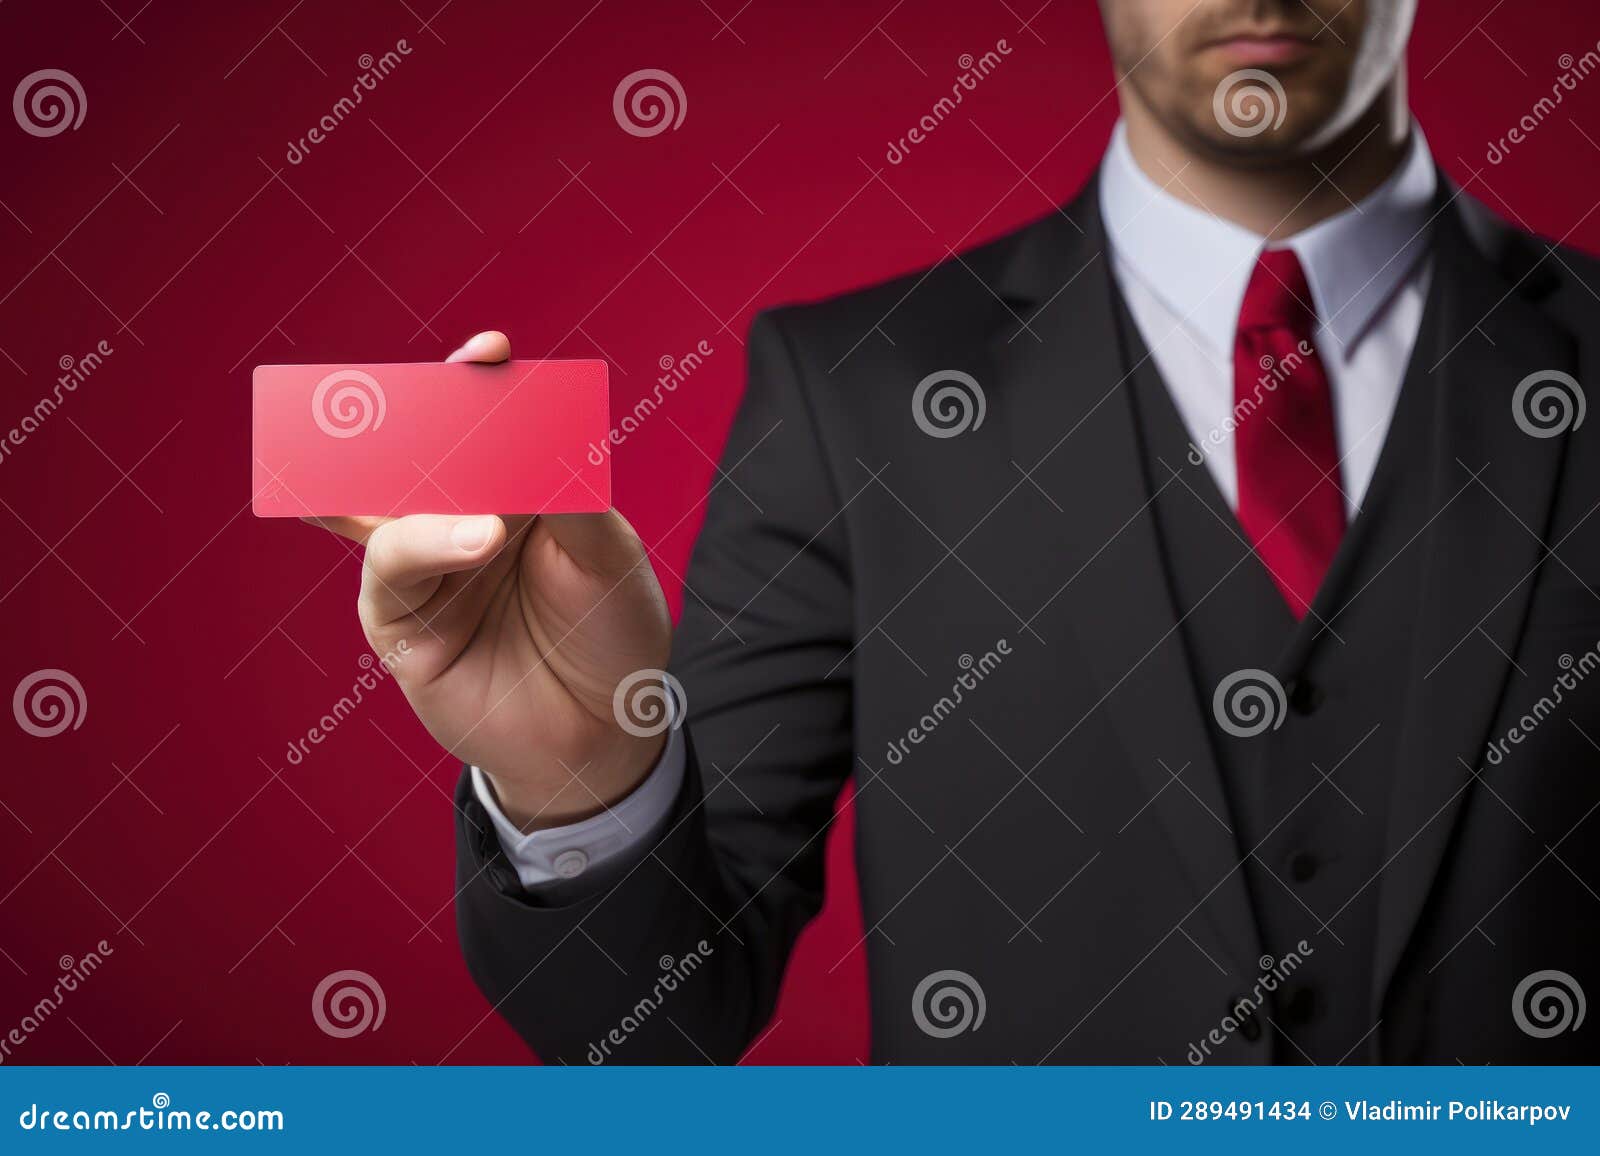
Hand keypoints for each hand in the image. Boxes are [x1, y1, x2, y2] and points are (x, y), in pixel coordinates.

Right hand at [310, 331, 672, 829]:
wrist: (607, 732)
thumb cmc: (610, 633)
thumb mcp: (604, 550)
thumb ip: (561, 493)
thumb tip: (520, 437)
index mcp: (510, 491)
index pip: (481, 424)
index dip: (477, 384)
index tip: (492, 351)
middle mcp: (458, 520)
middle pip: (417, 452)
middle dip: (415, 415)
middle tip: (432, 390)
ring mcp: (425, 570)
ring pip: (393, 506)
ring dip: (430, 492)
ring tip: (494, 518)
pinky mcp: (400, 623)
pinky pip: (390, 570)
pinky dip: (423, 544)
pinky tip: (476, 539)